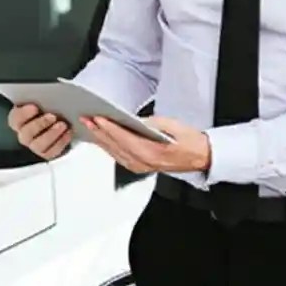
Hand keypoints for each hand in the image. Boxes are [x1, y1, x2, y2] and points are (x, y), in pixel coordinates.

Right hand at [7, 103, 71, 159]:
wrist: (61, 120)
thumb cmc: (49, 107)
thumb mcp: (45, 100)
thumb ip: (42, 98)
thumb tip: (48, 94)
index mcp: (19, 119)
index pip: (15, 118)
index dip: (23, 114)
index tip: (34, 106)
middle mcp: (24, 134)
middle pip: (26, 133)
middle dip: (39, 124)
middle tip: (52, 116)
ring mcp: (34, 145)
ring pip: (38, 145)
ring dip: (51, 134)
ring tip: (62, 125)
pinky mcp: (46, 153)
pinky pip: (51, 152)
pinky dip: (60, 142)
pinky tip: (68, 133)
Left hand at [82, 115, 209, 173]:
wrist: (200, 155)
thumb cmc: (189, 140)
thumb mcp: (170, 124)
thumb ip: (148, 123)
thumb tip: (130, 120)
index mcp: (151, 152)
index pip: (123, 138)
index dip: (108, 127)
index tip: (97, 117)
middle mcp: (143, 162)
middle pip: (115, 146)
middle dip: (99, 132)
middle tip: (86, 119)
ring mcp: (140, 167)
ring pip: (114, 153)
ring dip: (101, 139)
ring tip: (89, 126)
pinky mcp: (139, 167)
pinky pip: (119, 157)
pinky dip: (109, 147)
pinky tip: (102, 139)